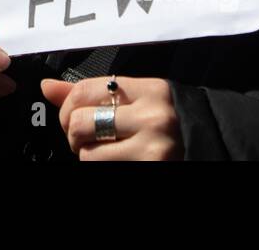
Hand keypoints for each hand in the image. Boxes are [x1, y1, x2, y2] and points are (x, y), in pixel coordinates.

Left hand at [42, 75, 182, 160]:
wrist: (212, 147)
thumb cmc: (170, 124)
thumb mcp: (138, 100)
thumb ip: (92, 93)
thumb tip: (47, 87)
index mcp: (148, 90)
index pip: (84, 90)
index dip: (68, 107)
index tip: (74, 116)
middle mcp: (151, 117)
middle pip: (80, 122)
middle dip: (76, 136)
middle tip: (91, 140)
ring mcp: (152, 148)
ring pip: (88, 155)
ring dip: (90, 157)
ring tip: (110, 153)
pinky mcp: (150, 169)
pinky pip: (102, 170)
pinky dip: (103, 169)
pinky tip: (121, 162)